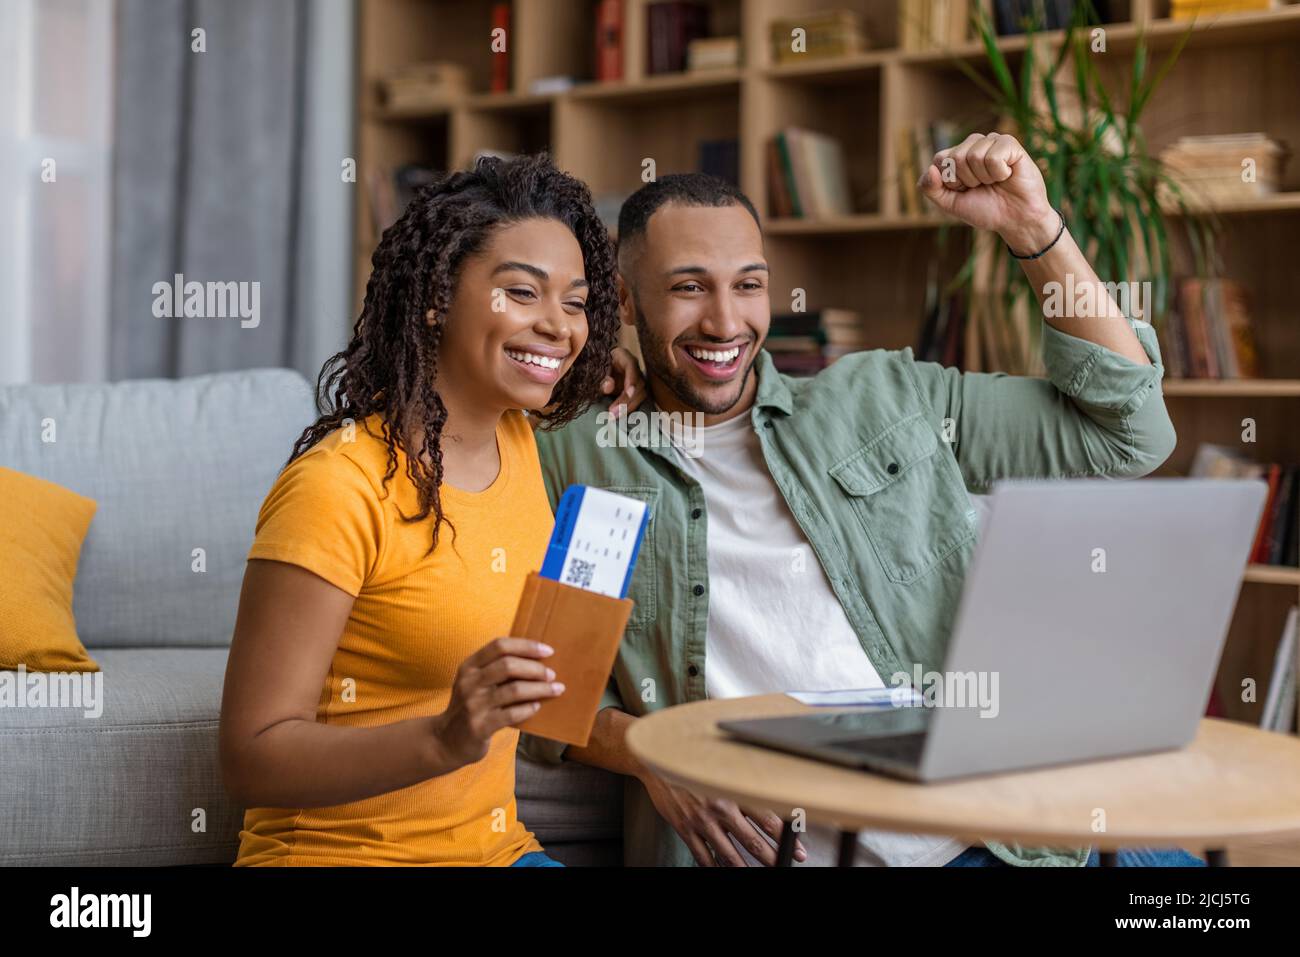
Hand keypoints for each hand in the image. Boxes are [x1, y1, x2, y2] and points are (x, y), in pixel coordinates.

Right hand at [431, 637, 562, 770]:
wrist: (445, 741)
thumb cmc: (470, 707)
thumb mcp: (474, 683)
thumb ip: (496, 670)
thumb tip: (536, 659)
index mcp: (469, 666)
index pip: (499, 646)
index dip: (526, 646)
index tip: (547, 651)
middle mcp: (469, 682)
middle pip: (508, 665)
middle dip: (535, 668)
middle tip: (552, 674)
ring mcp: (473, 705)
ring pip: (514, 690)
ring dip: (540, 688)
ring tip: (555, 689)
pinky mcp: (479, 727)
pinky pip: (511, 714)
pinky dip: (528, 709)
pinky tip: (537, 707)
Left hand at [601, 346, 646, 418]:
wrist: (598, 368)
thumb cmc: (597, 366)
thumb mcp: (596, 369)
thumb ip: (602, 377)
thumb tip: (608, 387)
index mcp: (623, 356)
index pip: (632, 365)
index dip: (632, 379)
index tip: (628, 392)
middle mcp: (634, 368)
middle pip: (638, 383)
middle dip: (626, 399)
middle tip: (613, 412)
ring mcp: (637, 379)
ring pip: (640, 394)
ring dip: (628, 407)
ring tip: (614, 416)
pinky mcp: (636, 391)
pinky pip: (637, 400)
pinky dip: (629, 409)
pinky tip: (619, 416)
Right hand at [639, 770, 806, 865]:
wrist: (658, 760)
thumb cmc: (693, 762)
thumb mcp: (723, 769)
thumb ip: (743, 787)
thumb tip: (767, 803)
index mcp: (734, 790)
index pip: (768, 819)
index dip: (785, 838)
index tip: (797, 849)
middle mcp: (720, 807)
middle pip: (752, 840)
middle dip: (772, 858)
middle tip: (784, 865)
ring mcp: (702, 820)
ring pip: (729, 853)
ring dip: (744, 867)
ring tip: (755, 875)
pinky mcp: (685, 829)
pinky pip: (702, 854)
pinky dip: (713, 866)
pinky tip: (720, 870)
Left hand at [918, 132, 1058, 254]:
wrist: (1014, 219)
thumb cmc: (984, 209)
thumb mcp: (950, 203)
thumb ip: (931, 189)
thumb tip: (930, 169)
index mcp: (956, 155)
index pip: (940, 159)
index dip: (950, 181)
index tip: (964, 190)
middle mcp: (973, 145)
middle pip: (956, 157)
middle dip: (967, 180)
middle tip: (983, 186)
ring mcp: (991, 141)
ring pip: (974, 156)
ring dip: (984, 178)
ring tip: (995, 181)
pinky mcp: (1009, 143)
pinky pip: (993, 157)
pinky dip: (999, 173)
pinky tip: (1007, 175)